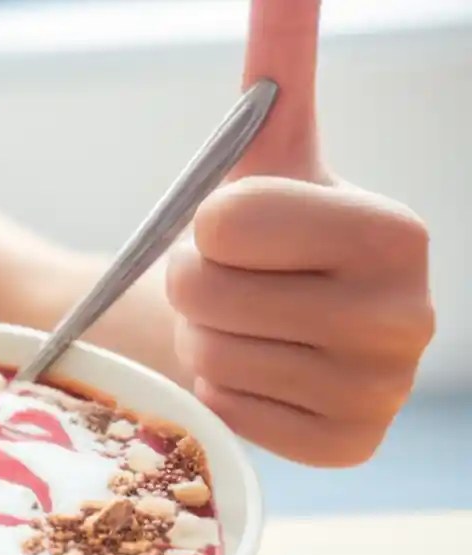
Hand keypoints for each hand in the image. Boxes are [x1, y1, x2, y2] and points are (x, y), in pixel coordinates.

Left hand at [167, 0, 433, 466]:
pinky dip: (223, 394)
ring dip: (205, 338)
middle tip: (234, 285)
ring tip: (245, 326)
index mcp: (397, 231)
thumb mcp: (266, 143)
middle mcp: (410, 317)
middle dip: (196, 285)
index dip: (207, 225)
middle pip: (207, 293)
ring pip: (211, 356)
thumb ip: (283, 53)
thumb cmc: (258, 230)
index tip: (239, 231)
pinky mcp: (345, 449)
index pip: (226, 225)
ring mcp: (381, 393)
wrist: (262, 317)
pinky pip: (228, 414)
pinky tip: (260, 374)